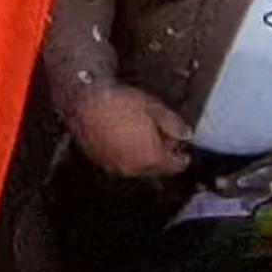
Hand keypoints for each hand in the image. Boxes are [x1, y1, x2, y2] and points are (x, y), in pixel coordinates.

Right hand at [69, 80, 194, 181]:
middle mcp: (134, 168)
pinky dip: (126, 155)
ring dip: (143, 157)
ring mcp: (115, 167)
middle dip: (161, 156)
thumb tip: (186, 135)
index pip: (175, 167)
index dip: (181, 156)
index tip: (182, 147)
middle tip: (160, 136)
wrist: (86, 102)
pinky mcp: (100, 162)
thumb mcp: (155, 108)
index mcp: (152, 157)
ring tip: (140, 135)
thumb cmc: (122, 103)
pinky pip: (120, 163)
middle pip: (156, 169)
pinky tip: (123, 137)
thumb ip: (174, 125)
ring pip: (138, 167)